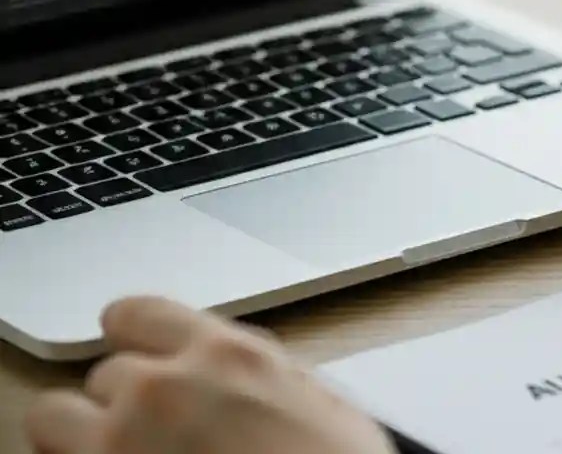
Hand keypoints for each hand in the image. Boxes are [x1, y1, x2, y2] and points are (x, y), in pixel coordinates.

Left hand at [24, 297, 395, 453]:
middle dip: (122, 399)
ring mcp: (123, 444)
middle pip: (104, 371)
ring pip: (54, 417)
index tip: (140, 356)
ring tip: (118, 452)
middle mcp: (164, 390)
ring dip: (82, 433)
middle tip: (151, 428)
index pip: (137, 314)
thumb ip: (258, 373)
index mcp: (227, 357)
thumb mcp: (314, 400)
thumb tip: (235, 372)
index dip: (134, 340)